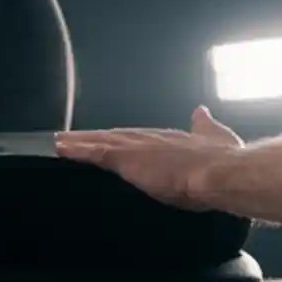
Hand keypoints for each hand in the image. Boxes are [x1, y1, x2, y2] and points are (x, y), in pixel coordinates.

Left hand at [54, 106, 243, 210]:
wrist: (221, 170)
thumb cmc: (222, 159)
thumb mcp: (213, 136)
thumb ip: (203, 125)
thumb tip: (200, 110)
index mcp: (166, 137)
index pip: (134, 137)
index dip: (117, 138)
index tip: (102, 138)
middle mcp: (147, 137)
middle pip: (112, 136)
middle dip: (90, 138)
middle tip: (68, 138)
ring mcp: (135, 146)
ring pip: (99, 142)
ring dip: (78, 142)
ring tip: (59, 142)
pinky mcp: (126, 159)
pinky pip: (95, 153)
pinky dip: (77, 151)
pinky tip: (62, 149)